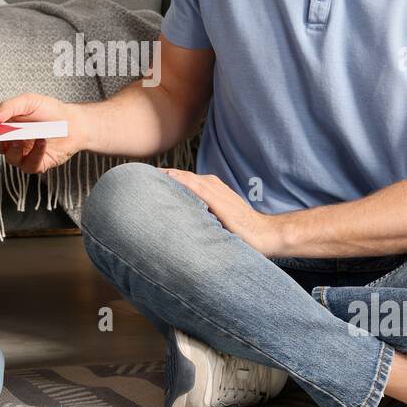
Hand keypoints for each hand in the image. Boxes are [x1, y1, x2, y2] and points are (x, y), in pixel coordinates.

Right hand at [0, 93, 84, 174]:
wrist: (73, 122)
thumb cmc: (50, 111)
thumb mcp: (28, 101)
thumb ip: (9, 107)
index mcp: (6, 127)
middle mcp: (12, 142)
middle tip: (5, 135)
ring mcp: (24, 155)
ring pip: (11, 159)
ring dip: (17, 148)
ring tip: (26, 137)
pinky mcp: (36, 164)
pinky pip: (29, 164)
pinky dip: (35, 153)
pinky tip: (42, 141)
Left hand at [162, 169, 284, 256]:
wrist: (263, 233)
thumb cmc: (243, 231)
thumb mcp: (219, 220)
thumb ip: (203, 216)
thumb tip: (184, 223)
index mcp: (213, 189)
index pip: (186, 180)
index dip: (169, 177)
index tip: (151, 178)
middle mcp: (213, 186)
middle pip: (183, 176)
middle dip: (164, 174)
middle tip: (144, 174)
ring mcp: (216, 191)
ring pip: (187, 178)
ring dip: (169, 174)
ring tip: (150, 173)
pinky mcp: (218, 199)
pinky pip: (196, 186)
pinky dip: (181, 180)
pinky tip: (169, 178)